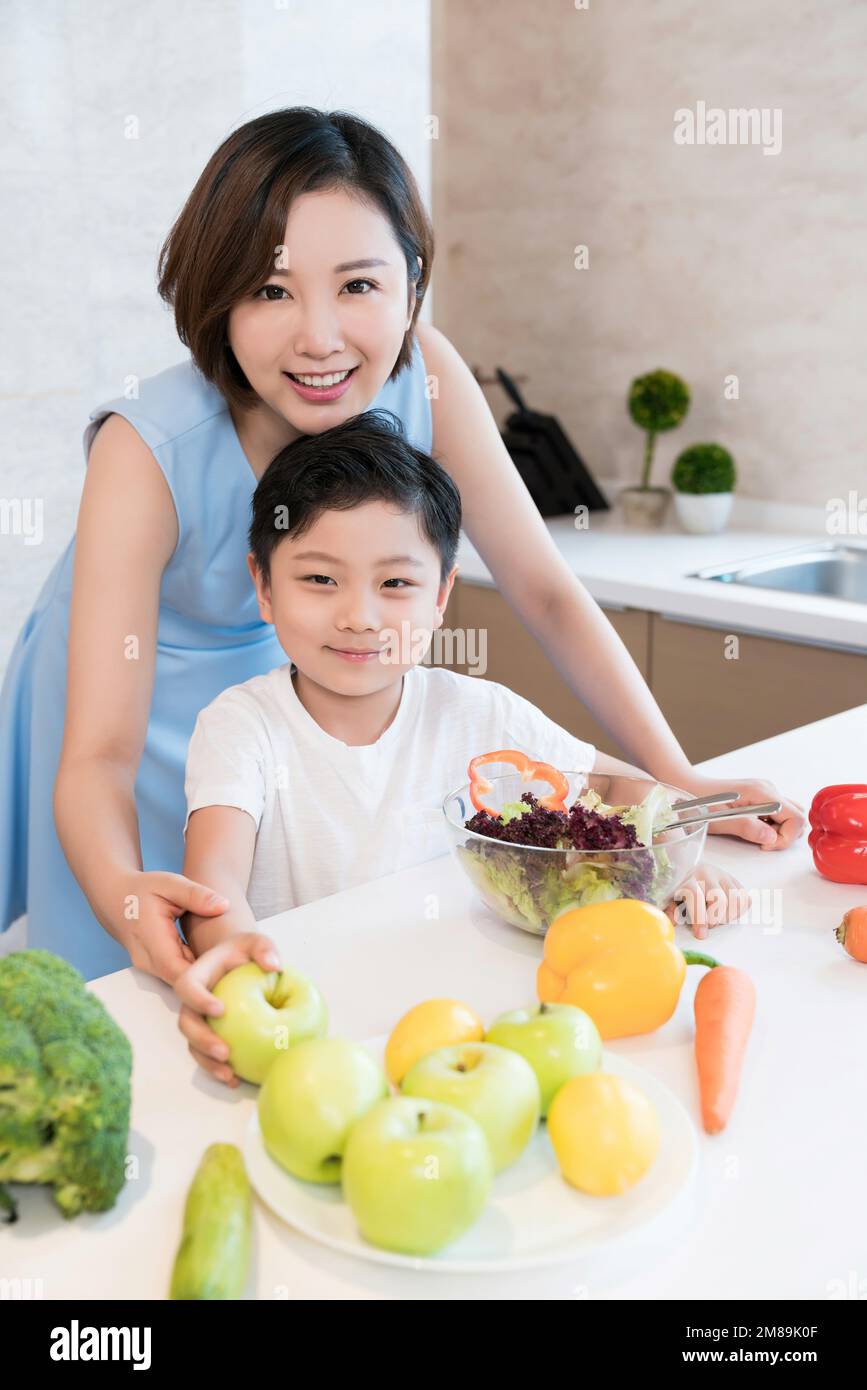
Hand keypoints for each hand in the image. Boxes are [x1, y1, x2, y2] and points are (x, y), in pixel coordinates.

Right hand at [117, 870, 231, 984]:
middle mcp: (147, 959)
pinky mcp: (155, 968)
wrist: (115, 899)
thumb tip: (223, 905)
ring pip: (180, 982)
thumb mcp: (170, 883)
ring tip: (235, 984)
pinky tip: (220, 972)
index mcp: (151, 939)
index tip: (227, 997)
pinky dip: (197, 976)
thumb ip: (196, 894)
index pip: (177, 971)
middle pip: (181, 982)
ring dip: (204, 984)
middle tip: (242, 990)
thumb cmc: (143, 890)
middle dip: (209, 989)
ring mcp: (149, 966)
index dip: (200, 988)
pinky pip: (178, 976)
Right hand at [174, 933, 282, 1086]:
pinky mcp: (209, 1036)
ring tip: (229, 1074)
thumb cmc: (247, 953)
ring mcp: (199, 1020)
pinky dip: (218, 1069)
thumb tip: (274, 965)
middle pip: (186, 1022)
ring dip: (207, 1062)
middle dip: (202, 1040)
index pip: (187, 986)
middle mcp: (193, 1000)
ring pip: (193, 1044)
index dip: (198, 999)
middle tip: (224, 1052)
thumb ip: (264, 948)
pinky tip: (236, 1079)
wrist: (240, 964)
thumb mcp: (256, 942)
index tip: (220, 1010)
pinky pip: (207, 1056)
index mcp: (199, 975)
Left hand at [666, 862, 751, 939]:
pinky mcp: (735, 880)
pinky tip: (728, 912)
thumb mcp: (670, 898)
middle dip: (716, 919)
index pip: (696, 896)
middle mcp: (707, 873)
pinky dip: (739, 910)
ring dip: (729, 915)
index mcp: (688, 878)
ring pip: (736, 900)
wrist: (690, 867)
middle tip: (710, 924)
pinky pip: (746, 899)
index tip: (701, 934)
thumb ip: (670, 910)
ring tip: (719, 917)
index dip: (699, 918)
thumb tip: (672, 922)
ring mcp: (723, 875)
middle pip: (720, 900)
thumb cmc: (680, 888)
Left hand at [677, 772, 805, 849]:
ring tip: (755, 834)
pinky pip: (777, 812)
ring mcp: (765, 791)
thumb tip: (771, 838)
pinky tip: (752, 827)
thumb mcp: (720, 820)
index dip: (786, 837)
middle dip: (785, 835)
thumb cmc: (700, 803)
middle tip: (761, 842)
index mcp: (761, 792)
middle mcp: (768, 788)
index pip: (796, 817)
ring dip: (779, 830)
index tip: (765, 845)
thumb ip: (747, 828)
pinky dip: (771, 825)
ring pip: (790, 815)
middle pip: (797, 816)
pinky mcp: (760, 796)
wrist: (687, 787)